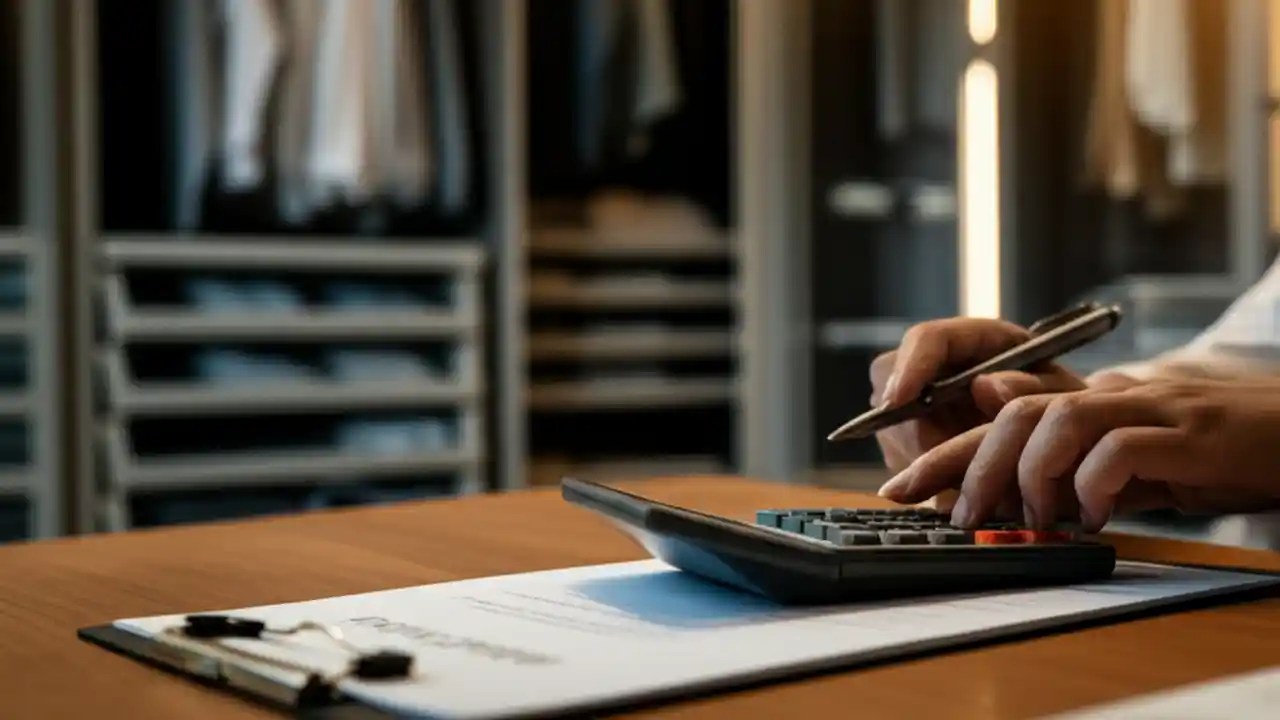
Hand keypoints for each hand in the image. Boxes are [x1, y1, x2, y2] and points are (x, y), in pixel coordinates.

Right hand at [871, 318, 1086, 473]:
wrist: (1060, 444)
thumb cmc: (1064, 413)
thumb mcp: (1063, 398)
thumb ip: (1033, 388)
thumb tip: (984, 384)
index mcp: (974, 341)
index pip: (927, 339)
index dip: (909, 366)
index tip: (899, 399)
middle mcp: (934, 368)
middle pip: (895, 389)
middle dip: (917, 431)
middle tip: (953, 462)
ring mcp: (914, 406)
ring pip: (892, 432)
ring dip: (924, 460)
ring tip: (971, 480)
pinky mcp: (909, 441)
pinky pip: (902, 460)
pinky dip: (928, 478)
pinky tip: (961, 488)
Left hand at [878, 378, 1279, 531]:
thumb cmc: (1209, 452)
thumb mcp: (1124, 461)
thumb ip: (1065, 464)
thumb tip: (998, 478)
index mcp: (1089, 400)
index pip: (999, 417)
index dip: (945, 452)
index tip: (899, 487)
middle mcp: (1111, 395)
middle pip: (1017, 412)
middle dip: (968, 462)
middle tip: (953, 514)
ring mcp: (1150, 408)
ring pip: (1060, 420)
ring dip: (1031, 473)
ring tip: (1030, 517)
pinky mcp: (1191, 433)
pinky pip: (1122, 449)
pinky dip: (1095, 483)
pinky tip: (1096, 515)